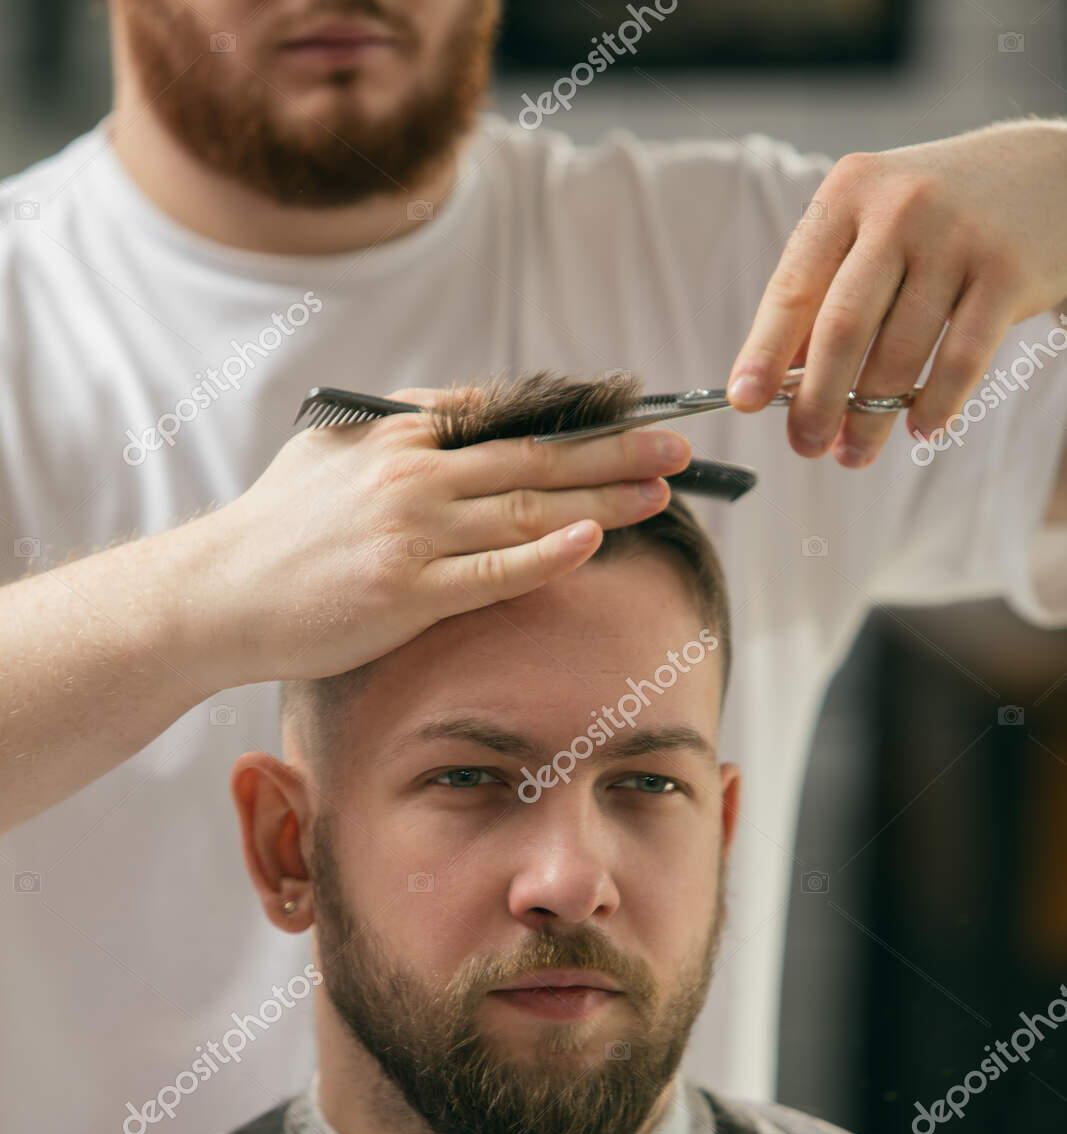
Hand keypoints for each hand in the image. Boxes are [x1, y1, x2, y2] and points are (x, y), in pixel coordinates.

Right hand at [204, 388, 690, 685]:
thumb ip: (404, 427)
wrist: (220, 594)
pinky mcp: (407, 593)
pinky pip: (493, 571)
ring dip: (604, 497)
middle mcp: (413, 473)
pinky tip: (595, 540)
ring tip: (663, 489)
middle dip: (615, 449)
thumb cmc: (278, 527)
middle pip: (535, 456)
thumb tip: (471, 411)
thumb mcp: (334, 449)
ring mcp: (412, 533)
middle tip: (678, 444)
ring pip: (528, 508)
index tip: (633, 412)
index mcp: (400, 433)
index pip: (508, 415)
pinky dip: (547, 554)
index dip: (578, 416)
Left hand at [726, 120, 1066, 466]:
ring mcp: (957, 237)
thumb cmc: (937, 217)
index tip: (744, 401)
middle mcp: (899, 208)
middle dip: (816, 400)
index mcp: (849, 193)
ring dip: (871, 417)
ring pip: (899, 353)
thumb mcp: (873, 228)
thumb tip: (778, 379)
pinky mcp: (1006, 271)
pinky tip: (921, 430)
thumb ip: (826, 290)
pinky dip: (936, 405)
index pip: (793, 286)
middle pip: (842, 328)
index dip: (763, 351)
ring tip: (855, 452)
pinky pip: (961, 359)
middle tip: (804, 446)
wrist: (1048, 174)